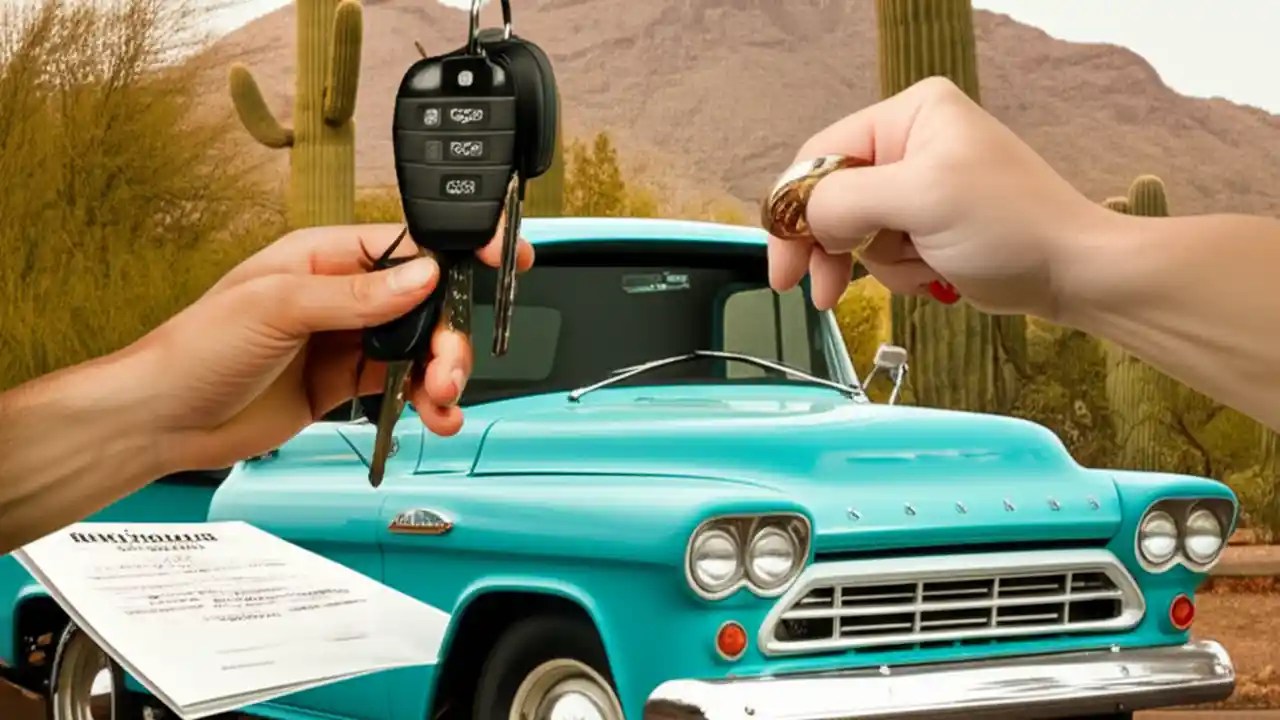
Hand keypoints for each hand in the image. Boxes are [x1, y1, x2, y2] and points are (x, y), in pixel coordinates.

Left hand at [132, 223, 533, 471]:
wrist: (163, 420)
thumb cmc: (196, 349)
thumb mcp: (275, 307)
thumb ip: (355, 295)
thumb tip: (422, 276)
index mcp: (326, 256)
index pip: (410, 243)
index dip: (460, 251)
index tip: (503, 258)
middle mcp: (344, 294)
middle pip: (428, 304)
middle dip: (450, 337)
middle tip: (448, 370)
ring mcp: (347, 340)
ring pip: (422, 349)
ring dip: (443, 374)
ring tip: (440, 401)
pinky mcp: (345, 383)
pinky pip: (403, 387)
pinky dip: (426, 403)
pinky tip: (434, 417)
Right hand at [768, 76, 1111, 318]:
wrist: (1074, 272)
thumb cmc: (1011, 225)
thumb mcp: (920, 198)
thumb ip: (846, 198)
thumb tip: (803, 216)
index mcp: (910, 114)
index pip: (822, 156)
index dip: (795, 210)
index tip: (784, 263)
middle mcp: (912, 142)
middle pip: (834, 197)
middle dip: (834, 246)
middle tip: (819, 292)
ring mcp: (922, 186)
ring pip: (857, 232)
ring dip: (880, 263)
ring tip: (920, 271)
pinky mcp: (932, 225)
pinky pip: (886, 252)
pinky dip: (902, 272)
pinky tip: (934, 276)